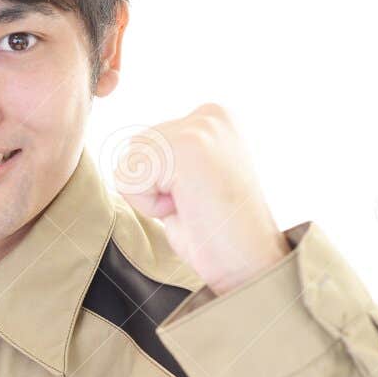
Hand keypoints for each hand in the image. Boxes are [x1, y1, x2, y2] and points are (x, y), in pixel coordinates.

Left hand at [112, 103, 291, 295]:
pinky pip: (129, 178)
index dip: (160, 181)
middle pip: (134, 147)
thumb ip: (167, 156)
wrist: (249, 262)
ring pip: (128, 161)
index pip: (147, 141)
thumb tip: (130, 153)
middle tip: (195, 203)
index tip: (198, 196)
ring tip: (192, 204)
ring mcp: (200, 127)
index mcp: (214, 118)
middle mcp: (209, 114)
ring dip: (152, 196)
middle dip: (154, 186)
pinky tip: (188, 207)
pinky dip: (149, 204)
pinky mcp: (186, 146)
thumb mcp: (190, 179)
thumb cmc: (218, 231)